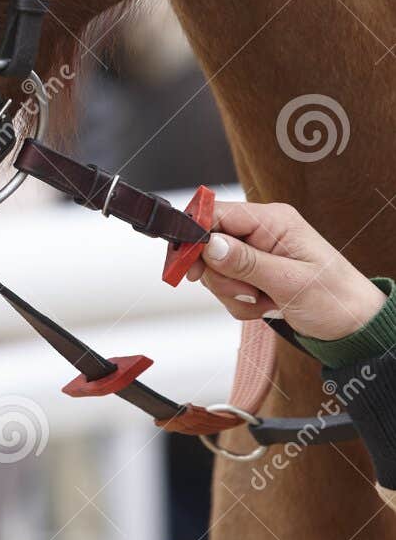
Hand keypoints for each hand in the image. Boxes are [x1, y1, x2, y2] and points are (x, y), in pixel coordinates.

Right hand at [187, 200, 385, 342]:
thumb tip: (210, 244)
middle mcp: (261, 231)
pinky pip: (226, 286)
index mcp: (273, 220)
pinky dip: (239, 302)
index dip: (197, 236)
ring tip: (263, 301)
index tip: (188, 264)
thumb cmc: (335, 298)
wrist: (352, 325)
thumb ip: (246, 262)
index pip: (218, 214)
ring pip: (215, 269)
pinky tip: (265, 305)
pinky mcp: (253, 273)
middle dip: (221, 275)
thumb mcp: (290, 281)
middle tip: (246, 292)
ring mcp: (256, 253)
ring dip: (232, 292)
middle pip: (209, 243)